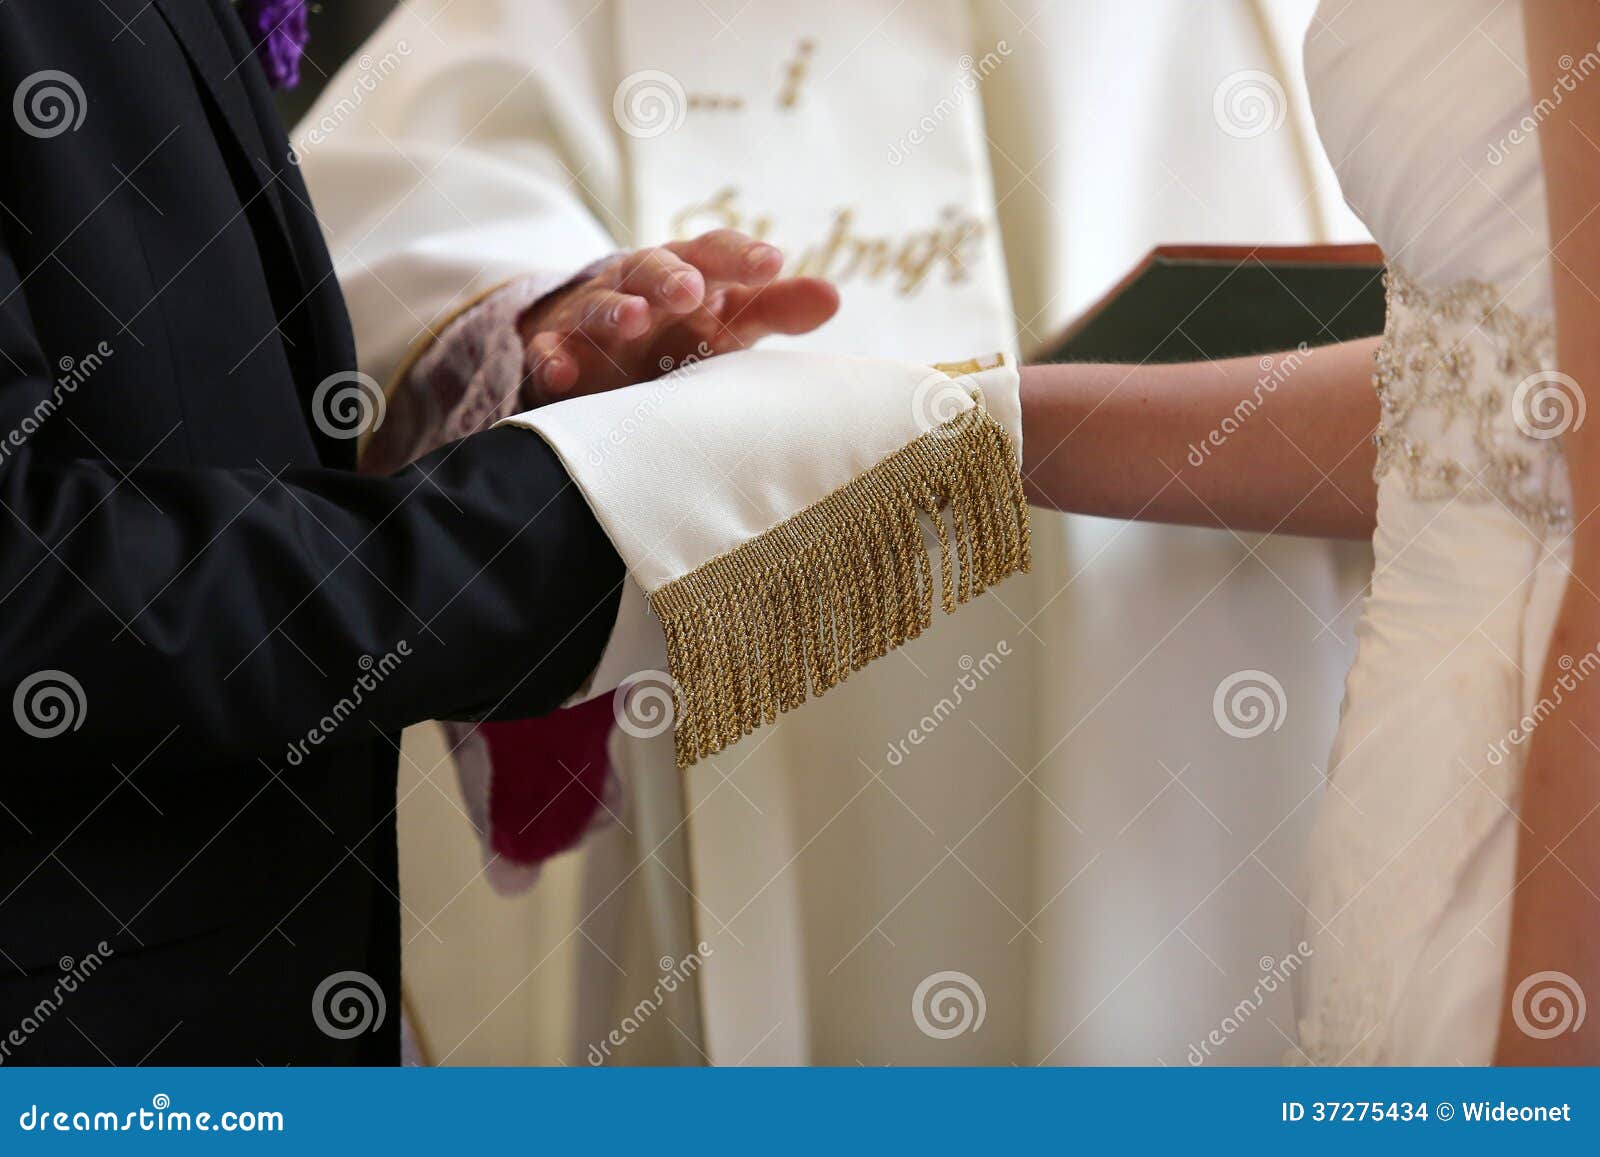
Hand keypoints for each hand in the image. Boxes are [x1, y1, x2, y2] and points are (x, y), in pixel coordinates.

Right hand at [517, 229, 838, 401]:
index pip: (716, 253)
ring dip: (615, 310)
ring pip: (601, 305)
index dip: (742, 256)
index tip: (772, 264)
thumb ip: (775, 309)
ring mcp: (594, 316)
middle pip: (654, 268)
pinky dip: (552, 360)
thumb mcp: (728, 321)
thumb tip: (834, 296)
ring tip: (633, 320)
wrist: (592, 344)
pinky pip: (550, 352)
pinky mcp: (557, 351)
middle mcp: (640, 285)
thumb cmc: (678, 331)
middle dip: (671, 277)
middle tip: (693, 290)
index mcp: (689, 272)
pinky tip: (560, 375)